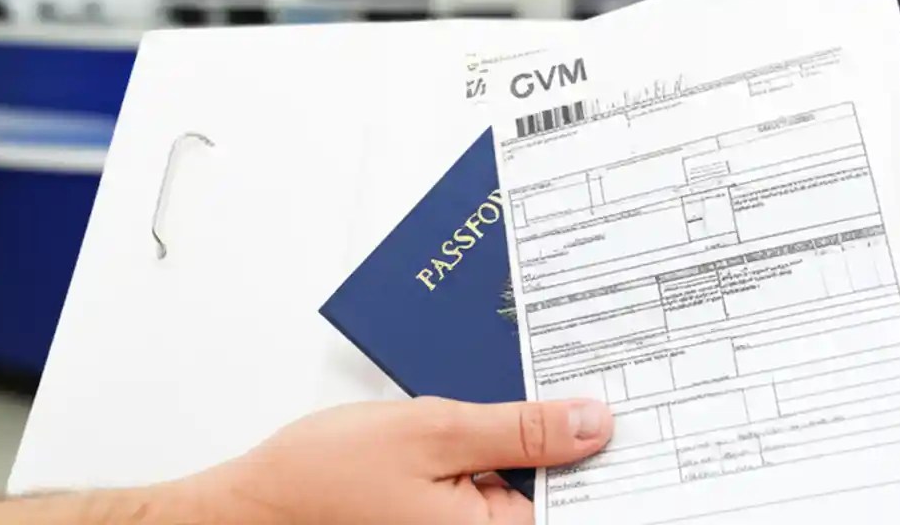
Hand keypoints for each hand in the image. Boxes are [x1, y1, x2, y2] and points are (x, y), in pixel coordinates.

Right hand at [189, 397, 613, 524]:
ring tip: (560, 388)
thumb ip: (521, 431)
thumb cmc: (325, 478)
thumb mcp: (435, 432)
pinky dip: (505, 448)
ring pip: (527, 485)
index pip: (581, 504)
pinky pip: (494, 484)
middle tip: (604, 387)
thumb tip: (594, 423)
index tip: (648, 421)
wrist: (251, 506)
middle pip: (558, 494)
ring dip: (539, 441)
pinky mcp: (447, 520)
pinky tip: (508, 411)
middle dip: (579, 443)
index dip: (616, 461)